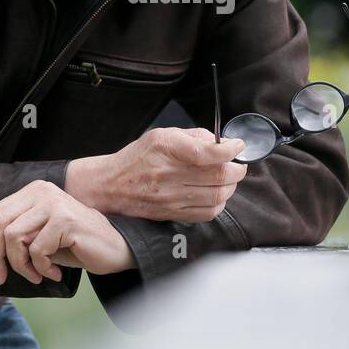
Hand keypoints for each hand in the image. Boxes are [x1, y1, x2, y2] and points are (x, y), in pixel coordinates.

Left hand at [0, 180, 135, 286]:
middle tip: (1, 277)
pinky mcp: (64, 220)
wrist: (114, 250)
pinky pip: (37, 250)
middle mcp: (41, 192)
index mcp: (33, 192)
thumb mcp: (40, 236)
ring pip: (14, 237)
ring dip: (22, 265)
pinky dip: (42, 268)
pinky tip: (55, 273)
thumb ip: (17, 234)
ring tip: (38, 274)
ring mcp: (53, 204)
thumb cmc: (76, 245)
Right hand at [66, 127, 247, 222]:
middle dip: (236, 169)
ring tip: (229, 179)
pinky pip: (206, 213)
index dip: (230, 150)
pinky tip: (217, 195)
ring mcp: (170, 197)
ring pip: (216, 196)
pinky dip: (219, 204)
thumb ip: (193, 136)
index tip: (237, 146)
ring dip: (230, 187)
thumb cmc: (137, 158)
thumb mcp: (162, 135)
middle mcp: (168, 174)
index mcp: (166, 148)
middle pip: (217, 176)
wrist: (110, 185)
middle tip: (237, 164)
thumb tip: (221, 142)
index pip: (207, 153)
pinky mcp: (172, 214)